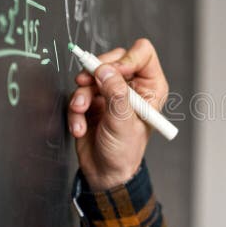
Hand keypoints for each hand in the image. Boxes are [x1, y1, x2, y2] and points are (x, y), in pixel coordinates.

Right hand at [67, 38, 169, 190]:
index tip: (112, 72)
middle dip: (96, 72)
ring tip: (80, 113)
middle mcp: (132, 86)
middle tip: (85, 82)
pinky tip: (79, 128)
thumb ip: (115, 93)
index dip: (125, 58)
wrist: (105, 173)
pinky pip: (78, 93)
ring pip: (91, 75)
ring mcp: (110, 92)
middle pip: (113, 58)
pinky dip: (75, 110)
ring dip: (81, 95)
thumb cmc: (124, 151)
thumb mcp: (123, 121)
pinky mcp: (92, 101)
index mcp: (150, 86)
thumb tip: (104, 69)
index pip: (142, 53)